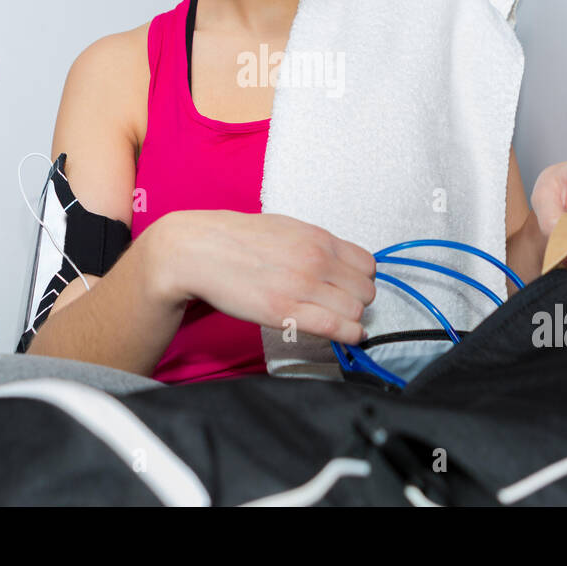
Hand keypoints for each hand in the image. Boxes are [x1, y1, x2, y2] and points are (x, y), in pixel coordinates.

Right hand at [150, 209, 376, 344]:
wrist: (198, 250)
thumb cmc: (238, 239)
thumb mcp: (286, 229)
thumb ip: (315, 245)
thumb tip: (339, 262)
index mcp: (317, 238)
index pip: (368, 264)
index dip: (362, 280)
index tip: (350, 288)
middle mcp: (316, 260)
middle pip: (366, 290)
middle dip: (357, 301)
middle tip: (339, 306)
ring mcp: (302, 286)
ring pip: (356, 311)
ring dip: (351, 319)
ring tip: (334, 320)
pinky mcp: (285, 312)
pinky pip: (337, 328)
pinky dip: (350, 335)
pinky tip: (348, 336)